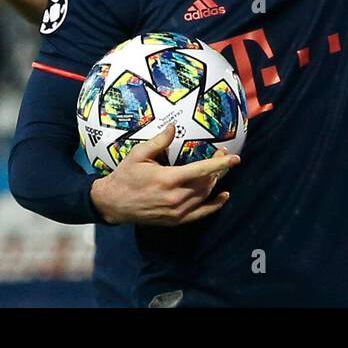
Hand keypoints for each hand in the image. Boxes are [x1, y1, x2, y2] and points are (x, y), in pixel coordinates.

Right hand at [89, 125, 237, 225]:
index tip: (235, 158)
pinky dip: (214, 205)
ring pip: (204, 196)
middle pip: (206, 182)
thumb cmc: (125, 175)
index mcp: (168, 179)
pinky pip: (200, 213)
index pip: (202, 170)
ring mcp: (176, 211)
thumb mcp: (139, 154)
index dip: (220, 163)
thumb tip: (173, 126)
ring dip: (215, 182)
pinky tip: (224, 196)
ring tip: (219, 169)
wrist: (112, 203)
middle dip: (218, 168)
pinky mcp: (175, 220)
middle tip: (221, 154)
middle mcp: (175, 197)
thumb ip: (159, 141)